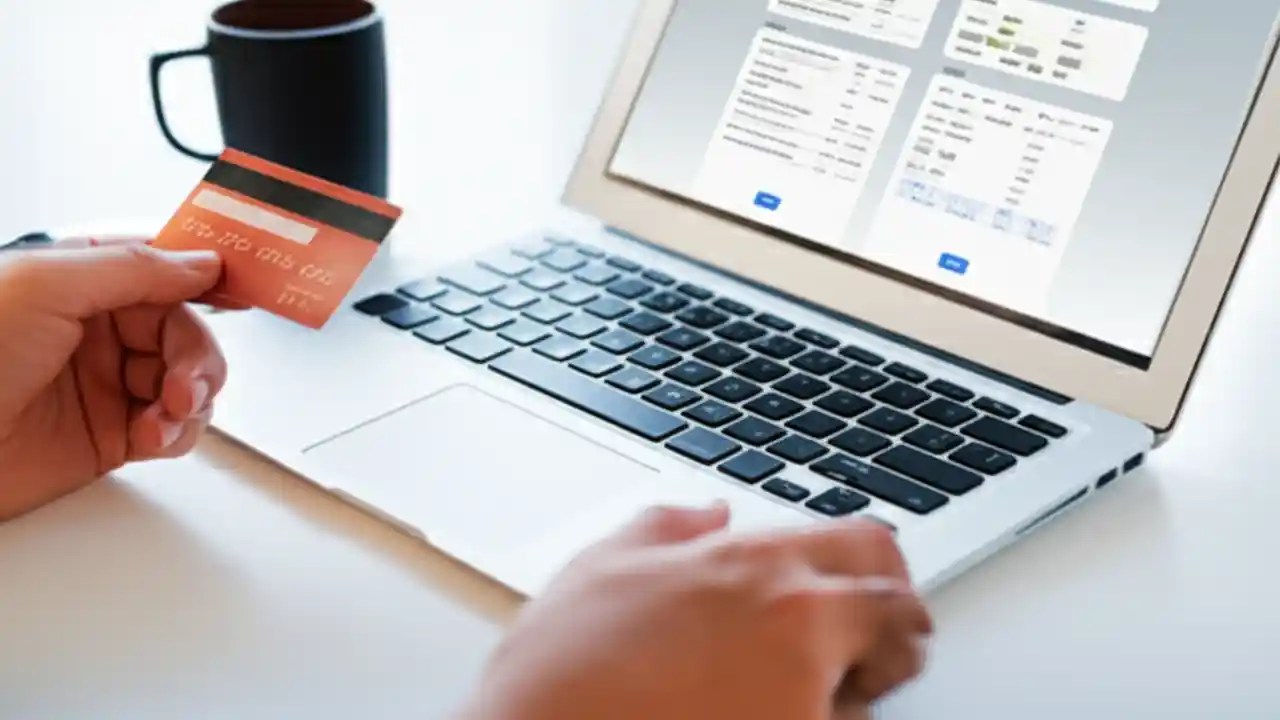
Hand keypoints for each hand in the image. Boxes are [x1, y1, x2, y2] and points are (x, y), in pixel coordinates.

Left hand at [0, 239, 229, 519]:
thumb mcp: (43, 286)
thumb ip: (132, 268)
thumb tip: (199, 262)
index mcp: (80, 283)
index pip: (164, 268)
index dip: (208, 276)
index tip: (246, 286)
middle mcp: (98, 331)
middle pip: (187, 330)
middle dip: (199, 355)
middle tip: (187, 378)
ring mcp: (108, 385)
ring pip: (191, 380)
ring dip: (193, 397)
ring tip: (169, 412)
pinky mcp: (112, 438)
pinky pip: (175, 429)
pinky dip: (178, 433)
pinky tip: (154, 436)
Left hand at [463, 506, 931, 719]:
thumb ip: (836, 712)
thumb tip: (849, 700)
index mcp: (805, 617)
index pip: (897, 606)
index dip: (908, 643)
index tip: (892, 669)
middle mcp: (748, 566)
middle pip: (856, 539)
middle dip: (879, 578)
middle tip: (869, 627)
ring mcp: (678, 553)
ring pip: (768, 526)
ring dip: (795, 562)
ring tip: (785, 612)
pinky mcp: (612, 558)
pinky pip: (674, 520)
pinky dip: (703, 532)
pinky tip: (707, 543)